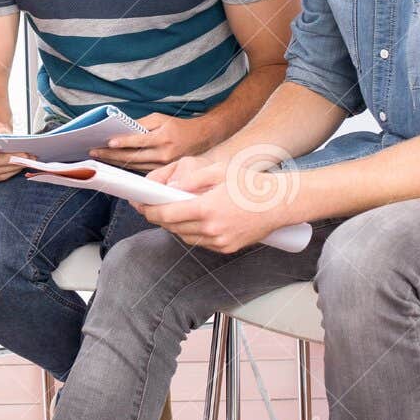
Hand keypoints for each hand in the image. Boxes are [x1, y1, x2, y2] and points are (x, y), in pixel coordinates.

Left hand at [90, 113, 218, 172]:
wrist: (200, 138)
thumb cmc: (177, 126)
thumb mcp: (160, 119)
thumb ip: (142, 124)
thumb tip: (122, 130)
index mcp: (163, 138)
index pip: (139, 141)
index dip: (123, 142)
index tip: (108, 142)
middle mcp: (164, 153)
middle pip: (133, 156)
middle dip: (112, 154)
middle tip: (94, 152)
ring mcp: (163, 164)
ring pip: (134, 165)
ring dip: (115, 161)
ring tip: (99, 157)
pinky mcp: (162, 170)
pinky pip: (140, 169)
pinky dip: (126, 165)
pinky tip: (113, 162)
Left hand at [132, 155, 291, 253]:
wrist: (281, 203)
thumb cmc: (250, 184)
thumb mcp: (217, 171)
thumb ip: (190, 179)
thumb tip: (168, 188)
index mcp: (206, 209)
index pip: (166, 214)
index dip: (148, 209)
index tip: (139, 204)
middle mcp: (211, 229)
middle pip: (172, 227)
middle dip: (158, 216)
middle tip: (149, 205)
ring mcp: (219, 242)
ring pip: (184, 236)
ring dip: (174, 225)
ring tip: (170, 211)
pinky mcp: (226, 248)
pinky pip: (199, 242)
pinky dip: (190, 232)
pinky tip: (191, 219)